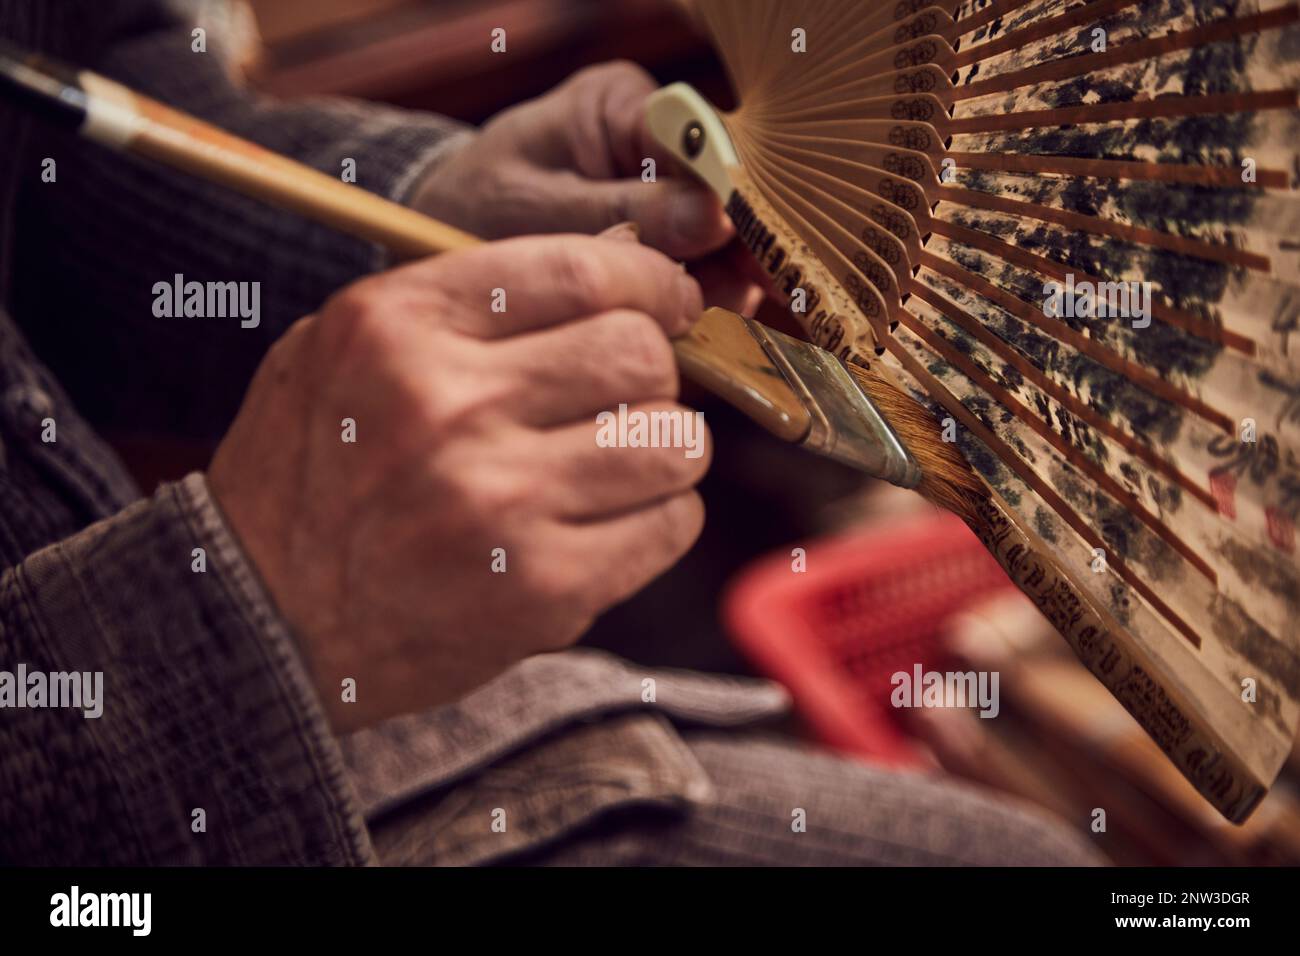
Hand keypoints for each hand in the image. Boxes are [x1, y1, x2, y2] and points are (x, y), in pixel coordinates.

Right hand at [208, 235, 709, 731]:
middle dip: (653, 372)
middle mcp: (447, 406)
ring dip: (664, 449)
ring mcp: (498, 502)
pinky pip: (670, 525)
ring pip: (674, 441)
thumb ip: (466, 303)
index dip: (648, 281)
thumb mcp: (346, 351)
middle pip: (639, 354)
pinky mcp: (541, 589)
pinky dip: (658, 520)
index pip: (578, 270)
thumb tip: (617, 265)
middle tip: (626, 397)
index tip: (666, 299)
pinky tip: (606, 524)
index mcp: (396, 327)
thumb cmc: (312, 474)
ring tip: (618, 464)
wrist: (263, 623)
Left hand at [412, 61, 760, 312]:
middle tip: (724, 306)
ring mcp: (663, 191)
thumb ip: (621, 214)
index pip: (704, 147)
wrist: (437, 233)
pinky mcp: (662, 239)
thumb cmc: (470, 207)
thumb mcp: (534, 210)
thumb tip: (717, 220)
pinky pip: (701, 269)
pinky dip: (696, 302)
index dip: (736, 204)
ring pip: (724, 241)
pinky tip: (684, 329)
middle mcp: (656, 140)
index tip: (749, 257)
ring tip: (691, 324)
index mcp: (624, 105)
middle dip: (732, 254)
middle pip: (726, 196)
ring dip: (718, 285)